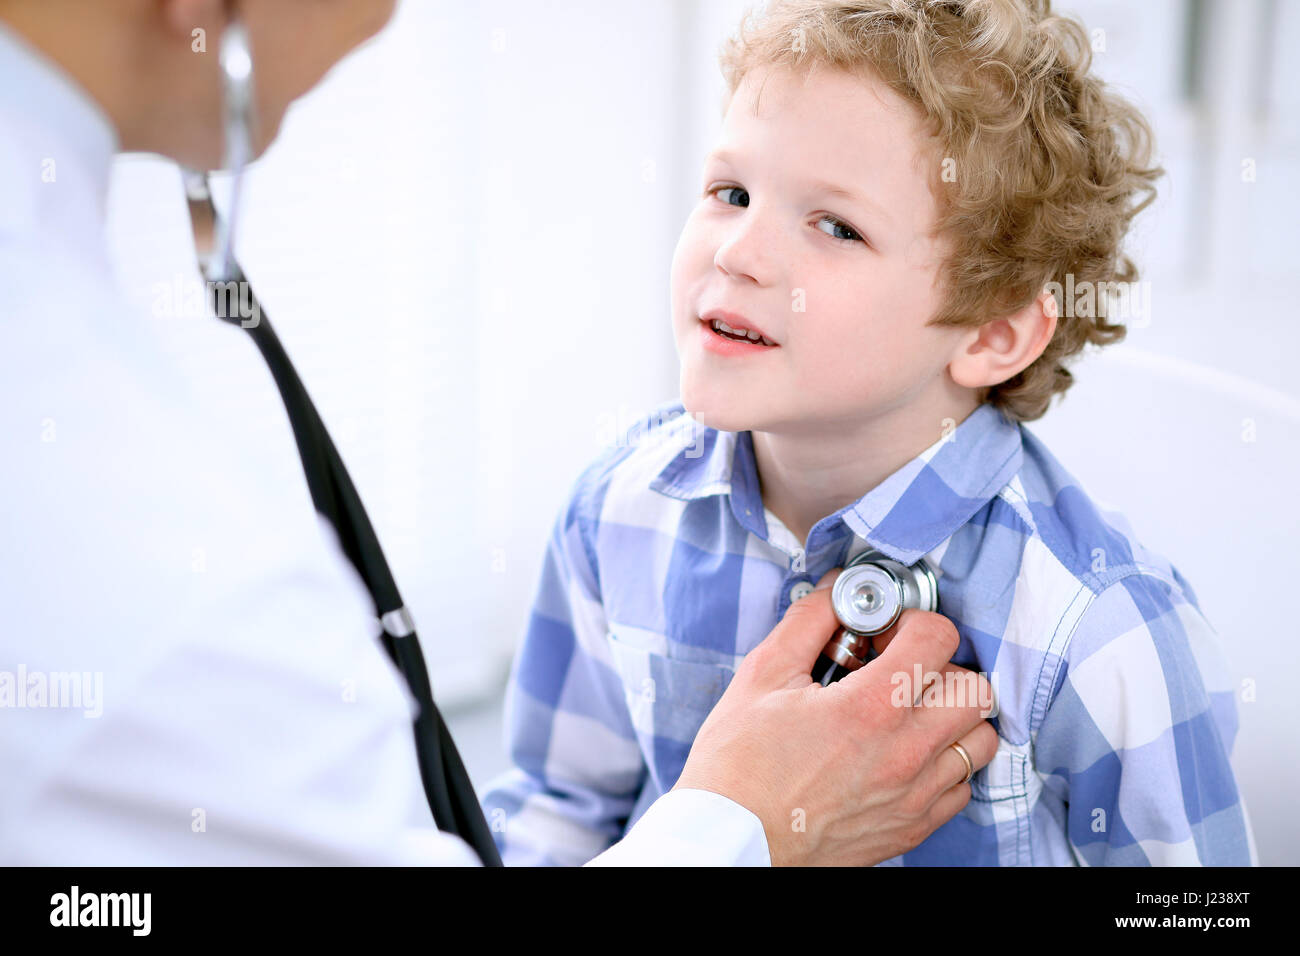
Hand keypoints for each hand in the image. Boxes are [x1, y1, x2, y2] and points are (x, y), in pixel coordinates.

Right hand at [672, 568, 997, 865]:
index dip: (913, 622)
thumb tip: (838, 590)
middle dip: (941, 665)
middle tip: (901, 669)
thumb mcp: (763, 674)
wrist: (733, 840)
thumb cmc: (739, 763)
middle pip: (975, 688)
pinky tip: (907, 754)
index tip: (887, 632)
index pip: (939, 638)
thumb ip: (808, 621)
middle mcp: (905, 753)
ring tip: (912, 712)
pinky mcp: (914, 827)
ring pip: (982, 739)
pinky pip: (964, 786)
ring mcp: (915, 795)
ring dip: (954, 715)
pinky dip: (947, 763)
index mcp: (869, 708)